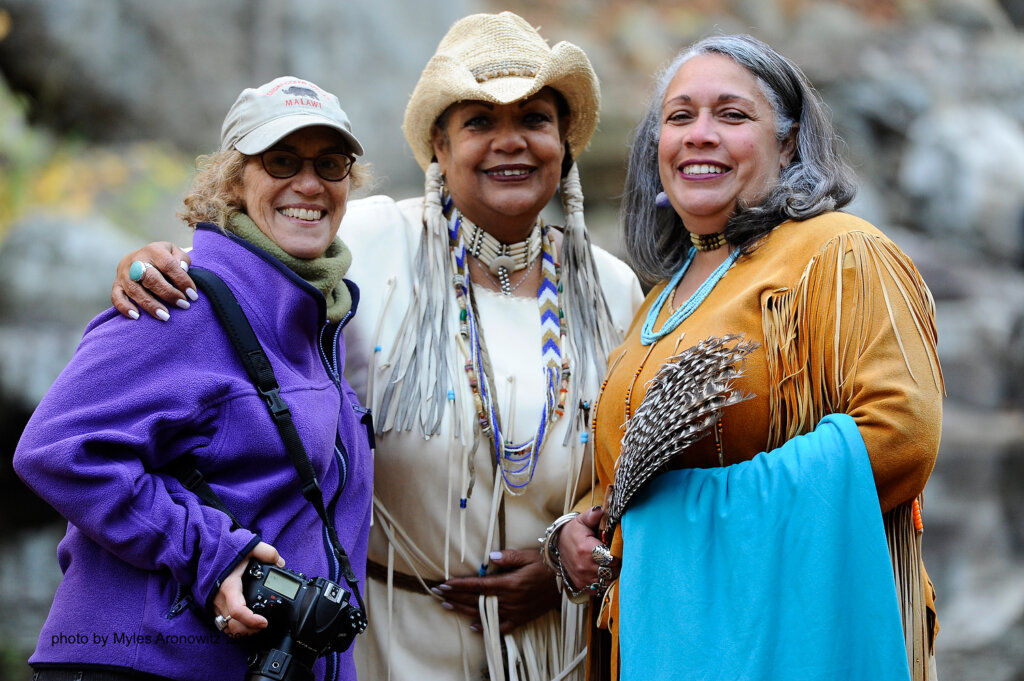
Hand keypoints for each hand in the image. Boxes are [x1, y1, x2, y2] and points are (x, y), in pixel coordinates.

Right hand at [112, 242, 194, 320]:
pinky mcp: (116, 284)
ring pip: (135, 290)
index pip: (169, 265)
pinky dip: (125, 307)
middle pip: (150, 278)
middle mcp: (136, 260)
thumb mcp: (175, 252)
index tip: (193, 296)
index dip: (182, 281)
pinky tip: (137, 317)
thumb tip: (183, 269)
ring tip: (165, 316)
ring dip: (150, 305)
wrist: (142, 256)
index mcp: (154, 251)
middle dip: (168, 294)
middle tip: (183, 305)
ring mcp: (124, 273)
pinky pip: (116, 296)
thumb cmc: (164, 258)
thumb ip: (182, 259)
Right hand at [211, 541, 283, 636]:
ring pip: (226, 626)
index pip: (237, 611)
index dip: (251, 620)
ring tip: (256, 626)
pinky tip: (244, 623)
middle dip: (249, 629)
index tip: (264, 622)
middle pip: (233, 624)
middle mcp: (219, 598)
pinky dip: (233, 626)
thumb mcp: (249, 546)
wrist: (207, 550)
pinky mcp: (213, 604)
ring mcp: (214, 603)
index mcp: (228, 586)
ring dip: (241, 630)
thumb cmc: (226, 549)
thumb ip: (266, 552)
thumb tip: (280, 563)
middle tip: (263, 625)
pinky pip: (221, 622)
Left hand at [436, 548, 559, 634]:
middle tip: (438, 594)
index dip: (459, 586)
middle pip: (477, 600)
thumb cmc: (546, 564)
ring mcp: (515, 611)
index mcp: (509, 584)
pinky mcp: (522, 618)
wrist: (567, 579)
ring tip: (447, 606)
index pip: (478, 586)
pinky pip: (502, 626)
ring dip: (463, 610)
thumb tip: (490, 557)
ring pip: (484, 613)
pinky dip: (487, 627)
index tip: (444, 584)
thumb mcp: (528, 555)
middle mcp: (510, 600)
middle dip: (455, 597)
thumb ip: (508, 557)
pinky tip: (473, 626)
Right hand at [557, 507, 618, 592]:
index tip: (618, 549)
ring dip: (612, 575)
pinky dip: (604, 583)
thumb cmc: (573, 532)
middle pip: (612, 571)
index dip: (618, 554)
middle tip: (618, 557)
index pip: (612, 558)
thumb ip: (592, 515)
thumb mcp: (582, 520)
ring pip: (607, 582)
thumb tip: (601, 509)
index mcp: (586, 550)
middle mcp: (584, 567)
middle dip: (617, 565)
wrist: (557, 545)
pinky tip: (604, 573)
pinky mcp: (582, 585)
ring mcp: (583, 578)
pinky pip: (599, 589)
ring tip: (612, 565)